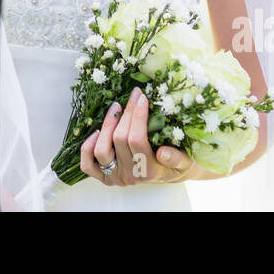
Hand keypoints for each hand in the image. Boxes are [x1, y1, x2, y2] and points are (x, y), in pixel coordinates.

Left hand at [79, 86, 205, 185]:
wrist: (173, 174)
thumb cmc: (180, 163)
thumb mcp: (186, 161)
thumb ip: (177, 159)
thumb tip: (163, 153)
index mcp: (150, 171)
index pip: (137, 140)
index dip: (137, 116)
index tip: (142, 97)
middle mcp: (130, 176)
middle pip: (119, 139)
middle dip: (126, 112)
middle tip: (133, 95)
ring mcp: (115, 178)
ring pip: (101, 150)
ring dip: (107, 125)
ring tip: (116, 108)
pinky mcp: (104, 177)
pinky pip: (87, 165)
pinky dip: (88, 147)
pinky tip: (96, 131)